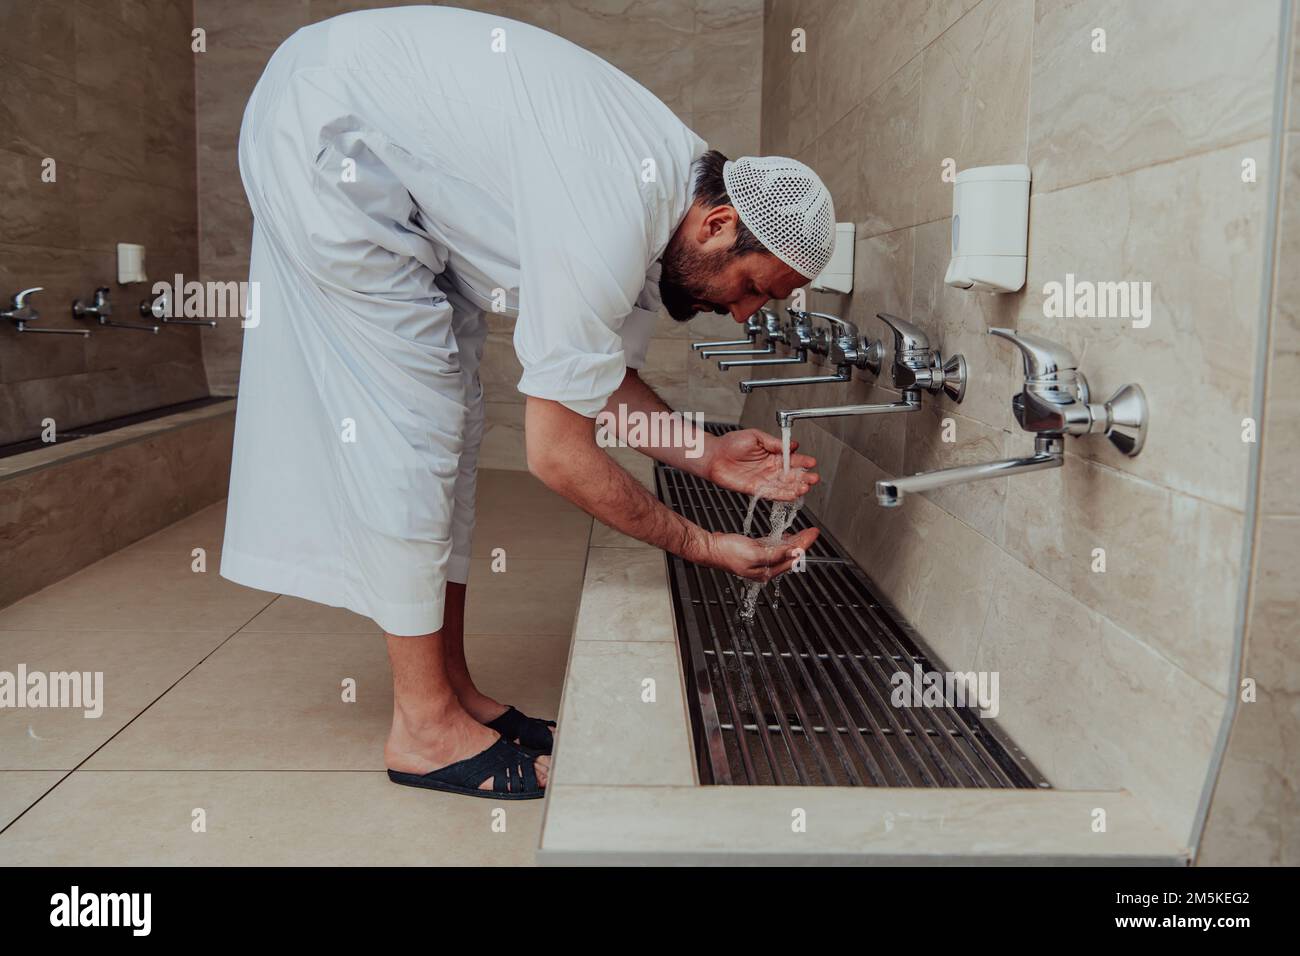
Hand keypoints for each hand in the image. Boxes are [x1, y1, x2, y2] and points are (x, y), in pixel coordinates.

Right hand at [701, 528, 819, 581]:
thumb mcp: (754, 552)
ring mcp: (760, 560)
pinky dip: (782, 542)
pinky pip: (774, 548)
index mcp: (767, 570)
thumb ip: (776, 554)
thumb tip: (794, 553)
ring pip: (783, 551)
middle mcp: (765, 567)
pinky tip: (786, 538)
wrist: (710, 548)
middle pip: (790, 555)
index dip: (804, 544)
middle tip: (812, 531)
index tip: (813, 534)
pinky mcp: (754, 552)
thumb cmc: (727, 552)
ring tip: (804, 533)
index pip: (792, 557)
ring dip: (795, 542)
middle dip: (803, 543)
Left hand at [702, 428, 818, 500]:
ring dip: (796, 488)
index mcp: (772, 454)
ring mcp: (764, 480)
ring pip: (784, 486)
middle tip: (813, 478)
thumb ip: (774, 443)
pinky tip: (792, 495)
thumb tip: (792, 445)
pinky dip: (782, 495)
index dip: (802, 461)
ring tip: (806, 488)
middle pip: (791, 475)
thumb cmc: (730, 443)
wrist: (713, 456)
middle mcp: (770, 468)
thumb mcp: (755, 436)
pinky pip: (771, 494)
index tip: (812, 462)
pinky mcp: (756, 490)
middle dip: (803, 477)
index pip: (792, 459)